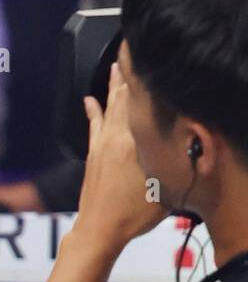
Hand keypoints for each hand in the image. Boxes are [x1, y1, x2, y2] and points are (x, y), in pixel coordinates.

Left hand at [74, 62, 164, 248]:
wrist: (100, 229)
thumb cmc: (134, 213)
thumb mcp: (168, 187)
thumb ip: (179, 162)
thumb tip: (192, 145)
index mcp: (136, 141)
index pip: (143, 102)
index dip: (147, 81)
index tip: (150, 60)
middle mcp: (117, 136)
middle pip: (126, 98)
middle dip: (130, 75)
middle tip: (132, 52)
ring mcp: (102, 144)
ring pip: (109, 107)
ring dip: (113, 86)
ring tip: (115, 66)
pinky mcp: (93, 153)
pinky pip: (93, 124)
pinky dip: (92, 110)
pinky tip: (88, 99)